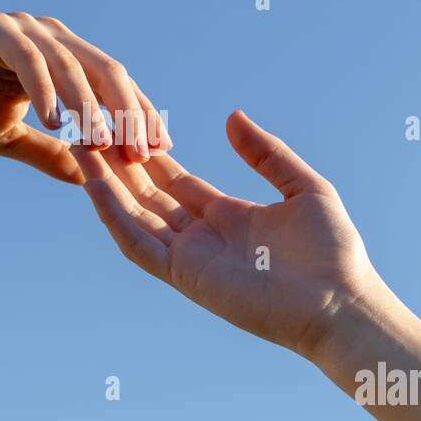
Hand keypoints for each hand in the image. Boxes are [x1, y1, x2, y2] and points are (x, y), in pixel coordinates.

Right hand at [0, 4, 169, 183]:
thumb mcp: (6, 136)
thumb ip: (48, 152)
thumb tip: (87, 179)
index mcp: (62, 60)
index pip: (114, 88)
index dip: (139, 117)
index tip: (160, 153)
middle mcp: (52, 39)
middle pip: (107, 72)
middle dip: (129, 113)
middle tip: (143, 152)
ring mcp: (25, 30)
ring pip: (73, 66)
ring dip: (91, 106)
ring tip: (103, 142)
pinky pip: (28, 59)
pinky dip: (44, 88)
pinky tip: (54, 120)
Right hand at [71, 110, 379, 360]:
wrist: (340, 303)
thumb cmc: (332, 252)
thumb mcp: (303, 187)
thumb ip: (266, 153)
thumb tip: (232, 117)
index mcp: (228, 217)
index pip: (175, 182)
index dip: (149, 155)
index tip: (124, 126)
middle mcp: (203, 237)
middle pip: (146, 195)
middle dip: (118, 164)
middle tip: (88, 128)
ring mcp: (190, 258)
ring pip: (133, 216)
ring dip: (104, 183)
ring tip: (79, 147)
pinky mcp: (185, 276)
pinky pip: (139, 244)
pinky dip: (113, 216)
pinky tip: (94, 184)